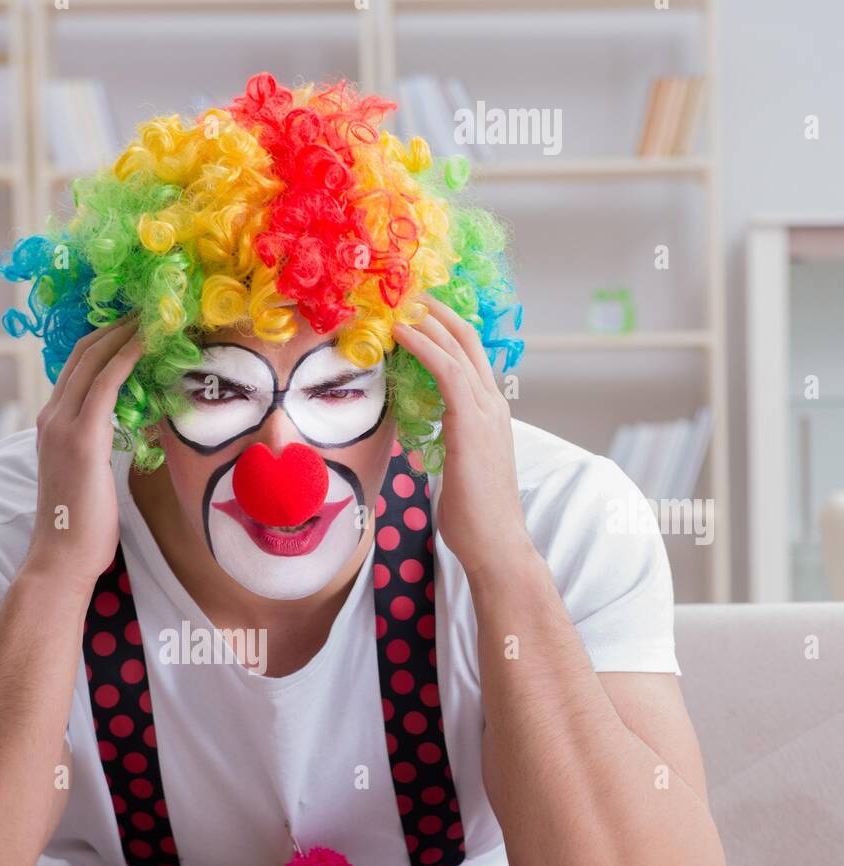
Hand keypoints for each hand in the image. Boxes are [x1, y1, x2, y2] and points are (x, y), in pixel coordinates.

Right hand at [24, 314, 144, 593]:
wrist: (61, 557)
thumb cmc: (81, 528)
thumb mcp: (89, 477)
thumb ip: (98, 448)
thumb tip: (121, 436)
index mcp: (51, 425)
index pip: (76, 369)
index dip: (104, 341)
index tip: (134, 324)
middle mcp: (51, 417)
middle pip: (82, 353)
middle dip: (115, 325)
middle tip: (148, 305)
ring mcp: (62, 424)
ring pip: (93, 359)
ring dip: (125, 332)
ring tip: (153, 313)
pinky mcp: (81, 437)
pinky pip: (106, 381)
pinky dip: (127, 355)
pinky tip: (148, 340)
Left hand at [391, 296, 532, 580]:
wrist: (496, 544)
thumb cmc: (474, 517)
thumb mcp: (457, 468)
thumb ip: (447, 444)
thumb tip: (424, 438)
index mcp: (491, 413)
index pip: (470, 357)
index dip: (445, 330)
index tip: (416, 312)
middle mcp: (494, 404)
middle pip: (467, 340)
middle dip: (437, 311)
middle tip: (406, 291)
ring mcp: (487, 411)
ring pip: (457, 347)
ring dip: (426, 320)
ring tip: (398, 300)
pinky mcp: (472, 423)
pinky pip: (446, 370)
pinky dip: (424, 346)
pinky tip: (401, 332)